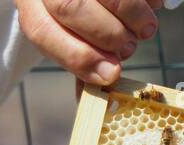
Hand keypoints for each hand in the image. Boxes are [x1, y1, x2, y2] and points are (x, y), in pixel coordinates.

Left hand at [14, 0, 162, 86]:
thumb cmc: (73, 3)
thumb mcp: (64, 28)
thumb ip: (78, 56)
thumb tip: (95, 97)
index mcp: (31, 5)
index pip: (43, 32)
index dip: (78, 57)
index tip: (110, 75)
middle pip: (73, 7)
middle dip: (109, 35)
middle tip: (128, 48)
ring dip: (134, 14)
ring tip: (145, 28)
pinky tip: (152, 4)